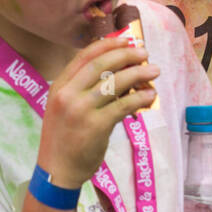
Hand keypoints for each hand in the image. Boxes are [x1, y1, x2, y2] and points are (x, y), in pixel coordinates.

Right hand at [36, 38, 159, 189]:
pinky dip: (140, 97)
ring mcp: (81, 110)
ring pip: (116, 83)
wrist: (57, 171)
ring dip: (139, 74)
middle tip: (145, 53)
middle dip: (127, 55)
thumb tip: (121, 70)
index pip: (85, 56)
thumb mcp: (65, 107)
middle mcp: (68, 95)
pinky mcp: (96, 126)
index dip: (108, 45)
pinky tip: (150, 95)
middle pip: (102, 65)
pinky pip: (124, 105)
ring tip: (154, 71)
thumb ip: (84, 88)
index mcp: (59, 86)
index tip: (127, 40)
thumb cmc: (65, 137)